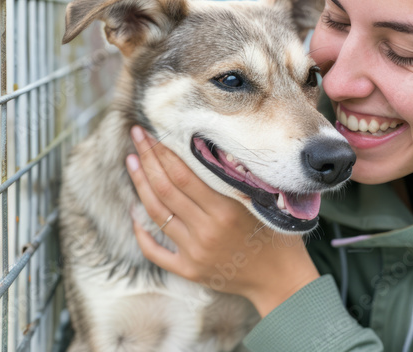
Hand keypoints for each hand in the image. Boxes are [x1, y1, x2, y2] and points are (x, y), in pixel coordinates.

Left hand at [126, 125, 320, 315]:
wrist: (281, 280)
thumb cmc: (278, 235)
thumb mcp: (263, 201)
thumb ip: (238, 178)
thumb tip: (211, 146)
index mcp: (226, 210)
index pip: (183, 175)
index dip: (163, 152)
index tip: (152, 131)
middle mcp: (207, 230)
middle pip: (165, 189)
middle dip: (147, 159)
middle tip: (137, 136)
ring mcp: (195, 252)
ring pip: (157, 213)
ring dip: (140, 185)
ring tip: (131, 161)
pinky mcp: (189, 269)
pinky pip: (155, 251)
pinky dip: (141, 232)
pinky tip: (133, 212)